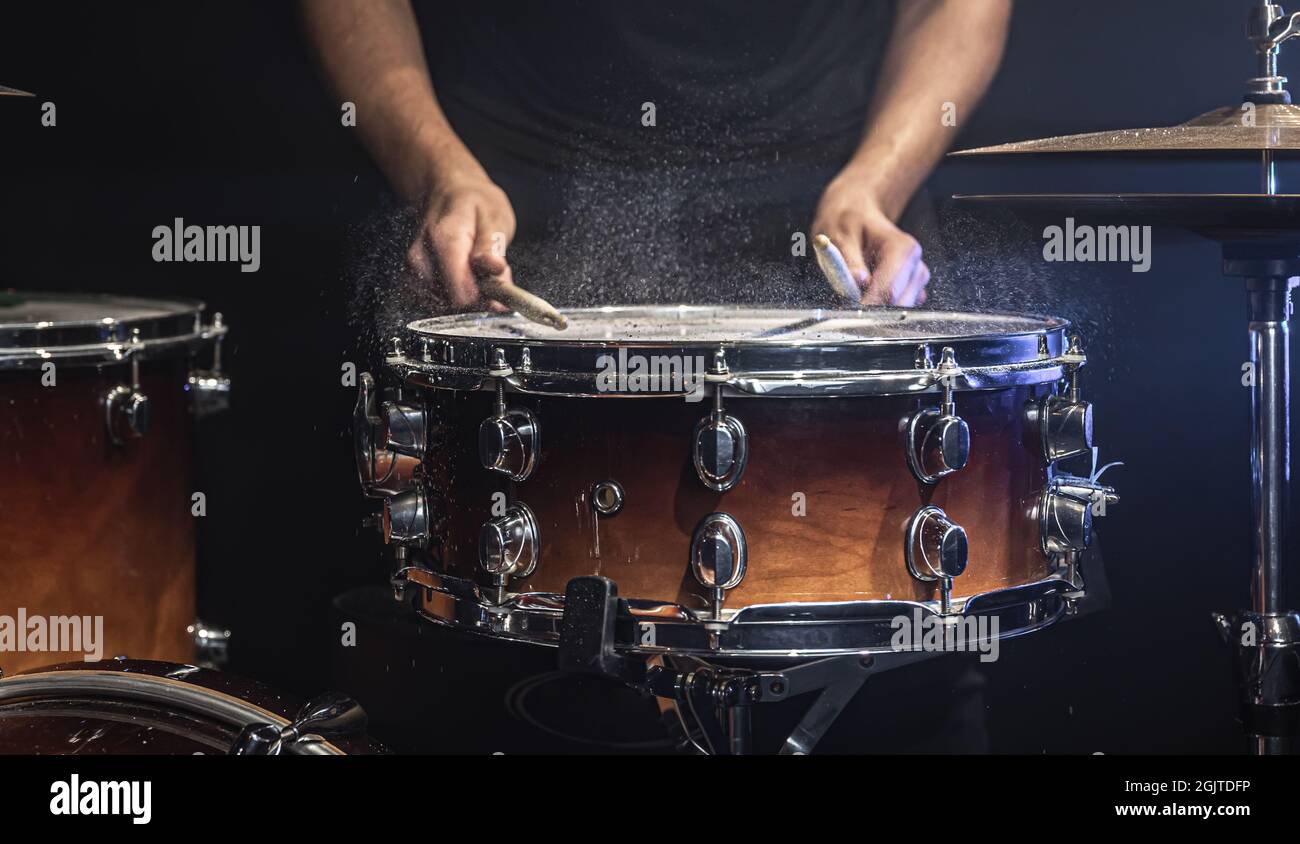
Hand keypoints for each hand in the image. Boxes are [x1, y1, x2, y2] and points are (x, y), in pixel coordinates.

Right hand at [406, 167, 516, 309]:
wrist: (448, 191)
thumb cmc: (473, 203)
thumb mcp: (494, 216)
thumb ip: (492, 246)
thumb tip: (494, 268)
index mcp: (445, 239)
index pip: (460, 292)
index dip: (484, 298)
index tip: (497, 287)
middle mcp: (421, 256)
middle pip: (451, 302)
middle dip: (477, 296)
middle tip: (488, 273)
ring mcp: (412, 269)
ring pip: (444, 306)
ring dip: (464, 295)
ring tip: (474, 270)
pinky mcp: (410, 278)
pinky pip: (432, 303)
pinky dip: (450, 297)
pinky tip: (459, 278)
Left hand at [811, 173, 929, 306]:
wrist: (858, 213)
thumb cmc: (847, 222)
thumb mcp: (840, 235)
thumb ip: (848, 260)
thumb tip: (859, 280)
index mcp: (902, 248)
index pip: (889, 290)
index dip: (867, 305)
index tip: (847, 311)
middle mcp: (916, 263)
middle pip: (897, 304)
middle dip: (872, 307)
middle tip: (847, 300)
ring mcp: (917, 277)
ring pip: (899, 310)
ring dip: (876, 306)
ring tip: (857, 287)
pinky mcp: (913, 288)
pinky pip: (899, 309)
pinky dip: (882, 307)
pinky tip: (869, 290)